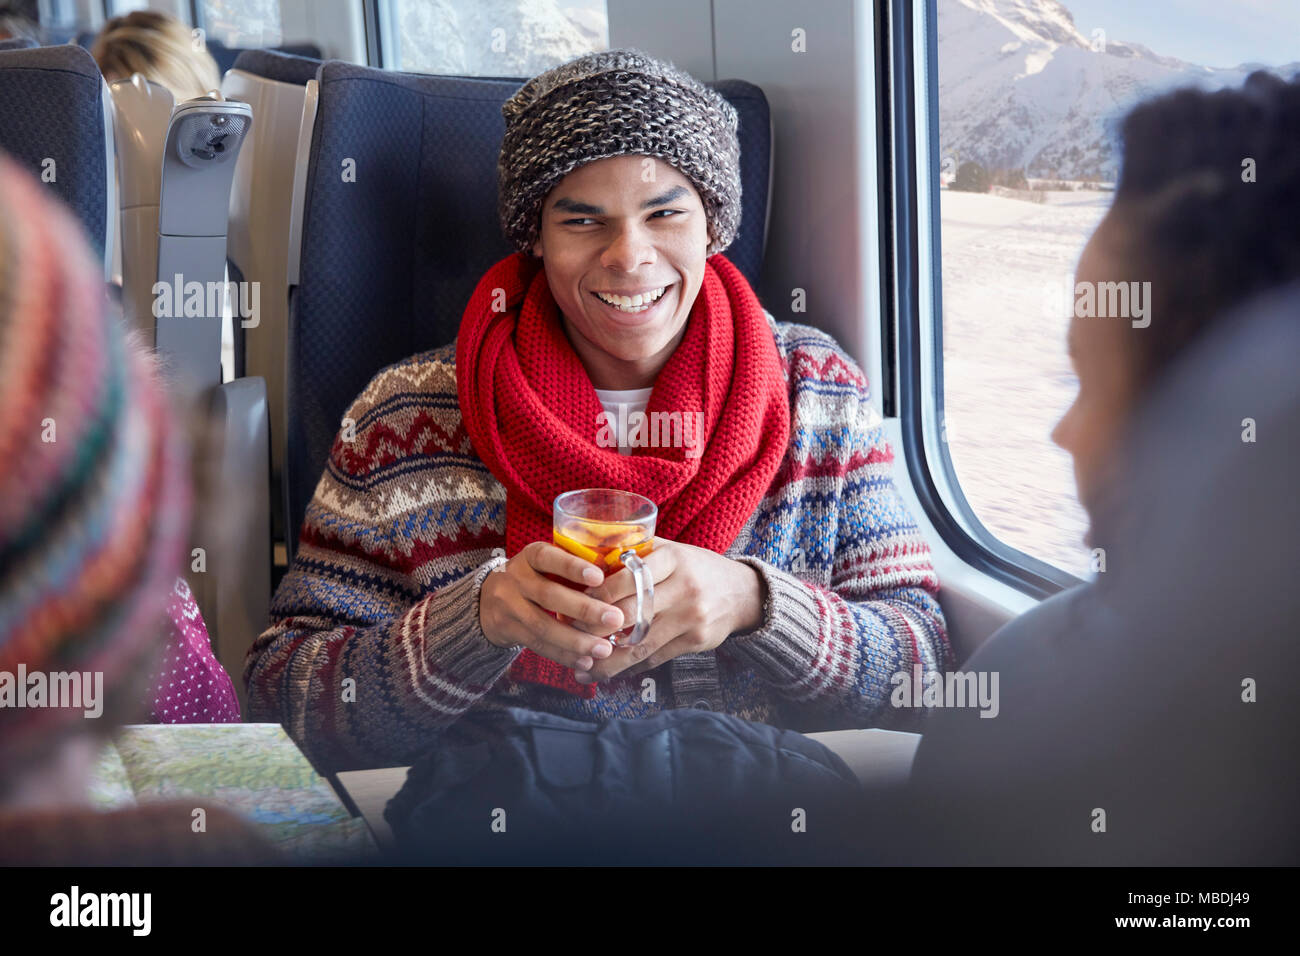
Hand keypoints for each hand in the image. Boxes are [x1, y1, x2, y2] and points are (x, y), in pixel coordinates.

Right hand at [479, 542, 627, 671]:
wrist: (487, 600)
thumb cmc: (533, 578)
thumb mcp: (544, 565)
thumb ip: (571, 569)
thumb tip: (618, 578)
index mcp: (529, 556)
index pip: (547, 557)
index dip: (572, 567)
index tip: (600, 576)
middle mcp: (515, 578)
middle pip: (548, 595)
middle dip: (584, 609)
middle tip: (615, 618)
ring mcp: (509, 606)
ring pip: (543, 626)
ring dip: (576, 640)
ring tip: (603, 649)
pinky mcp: (508, 631)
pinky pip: (538, 645)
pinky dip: (563, 655)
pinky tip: (584, 661)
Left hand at [574, 537, 764, 685]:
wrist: (742, 593)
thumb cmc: (696, 568)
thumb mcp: (672, 551)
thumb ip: (637, 552)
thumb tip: (590, 558)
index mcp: (674, 559)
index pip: (630, 578)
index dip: (600, 593)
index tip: (576, 601)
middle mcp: (685, 588)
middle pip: (632, 613)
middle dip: (596, 628)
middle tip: (568, 635)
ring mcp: (692, 617)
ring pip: (641, 644)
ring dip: (607, 660)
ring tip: (582, 669)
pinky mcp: (696, 641)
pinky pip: (655, 658)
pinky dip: (629, 667)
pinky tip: (608, 672)